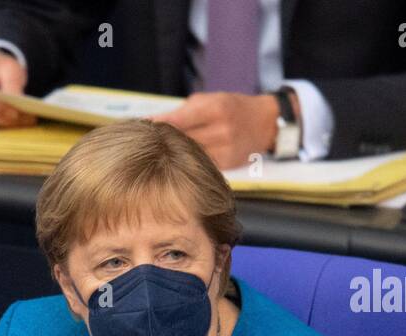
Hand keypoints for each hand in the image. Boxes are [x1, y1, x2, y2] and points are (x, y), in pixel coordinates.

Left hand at [152, 92, 280, 169]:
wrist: (265, 123)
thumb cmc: (232, 107)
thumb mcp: (211, 99)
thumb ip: (183, 111)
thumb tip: (153, 123)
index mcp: (215, 108)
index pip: (178, 120)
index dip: (157, 126)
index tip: (140, 129)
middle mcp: (221, 130)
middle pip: (182, 140)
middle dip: (162, 141)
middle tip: (142, 144)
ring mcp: (226, 149)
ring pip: (190, 156)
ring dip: (172, 156)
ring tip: (156, 155)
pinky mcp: (227, 164)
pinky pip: (201, 165)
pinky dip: (187, 164)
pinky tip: (175, 164)